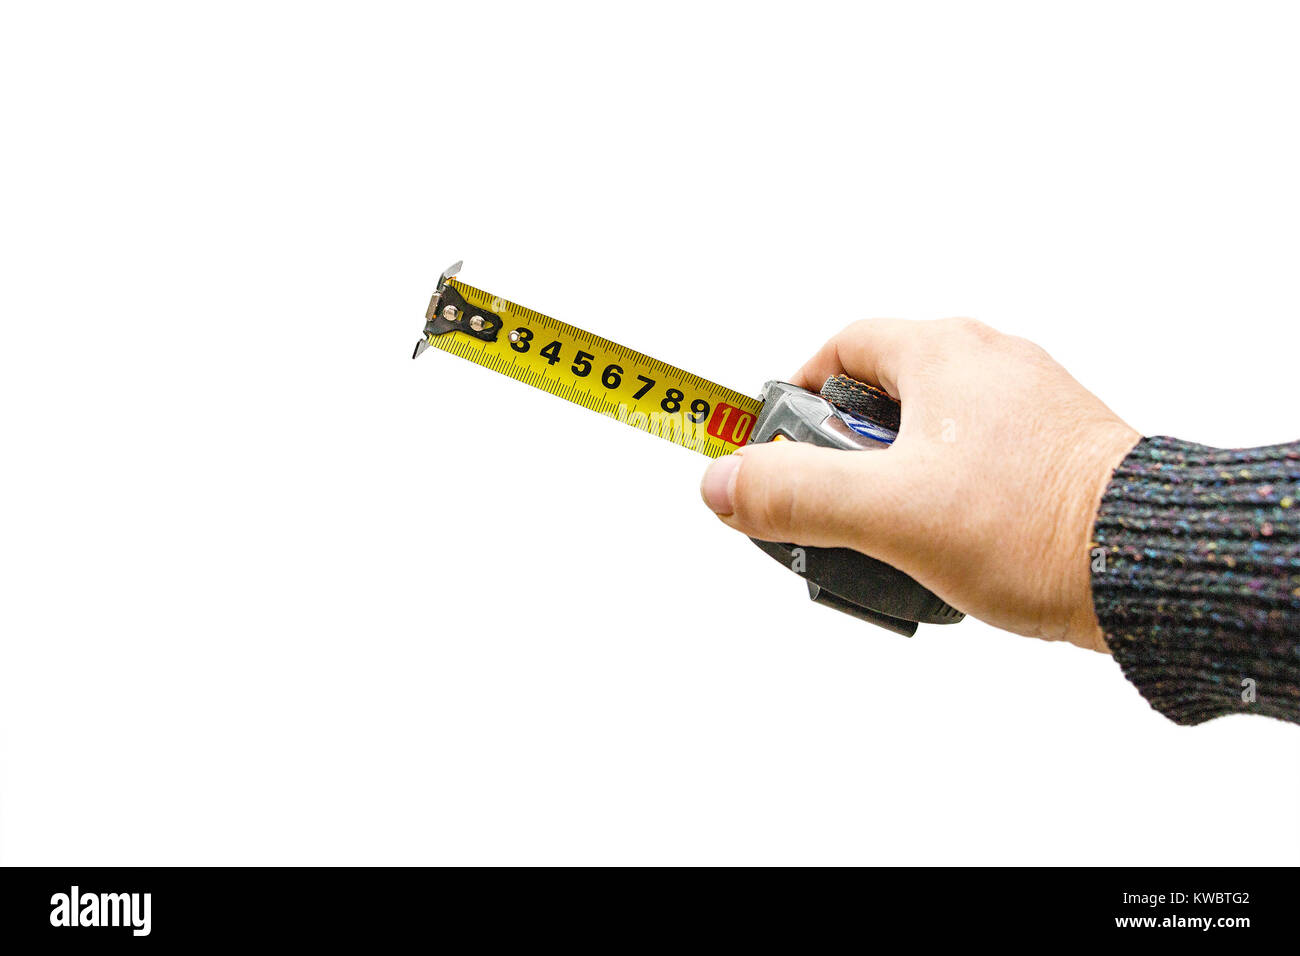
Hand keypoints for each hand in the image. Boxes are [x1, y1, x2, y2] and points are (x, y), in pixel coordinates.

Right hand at [700, 318, 1139, 650]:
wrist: (1154, 565)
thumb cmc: (1034, 524)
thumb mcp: (888, 511)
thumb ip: (793, 494)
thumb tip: (720, 486)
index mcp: (945, 352)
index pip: (842, 348)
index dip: (799, 397)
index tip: (781, 448)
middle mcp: (991, 362)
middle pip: (883, 393)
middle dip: (847, 454)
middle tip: (840, 509)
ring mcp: (1031, 405)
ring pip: (932, 432)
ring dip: (898, 482)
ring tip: (897, 541)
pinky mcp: (1058, 449)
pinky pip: (979, 461)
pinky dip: (950, 498)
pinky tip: (952, 549)